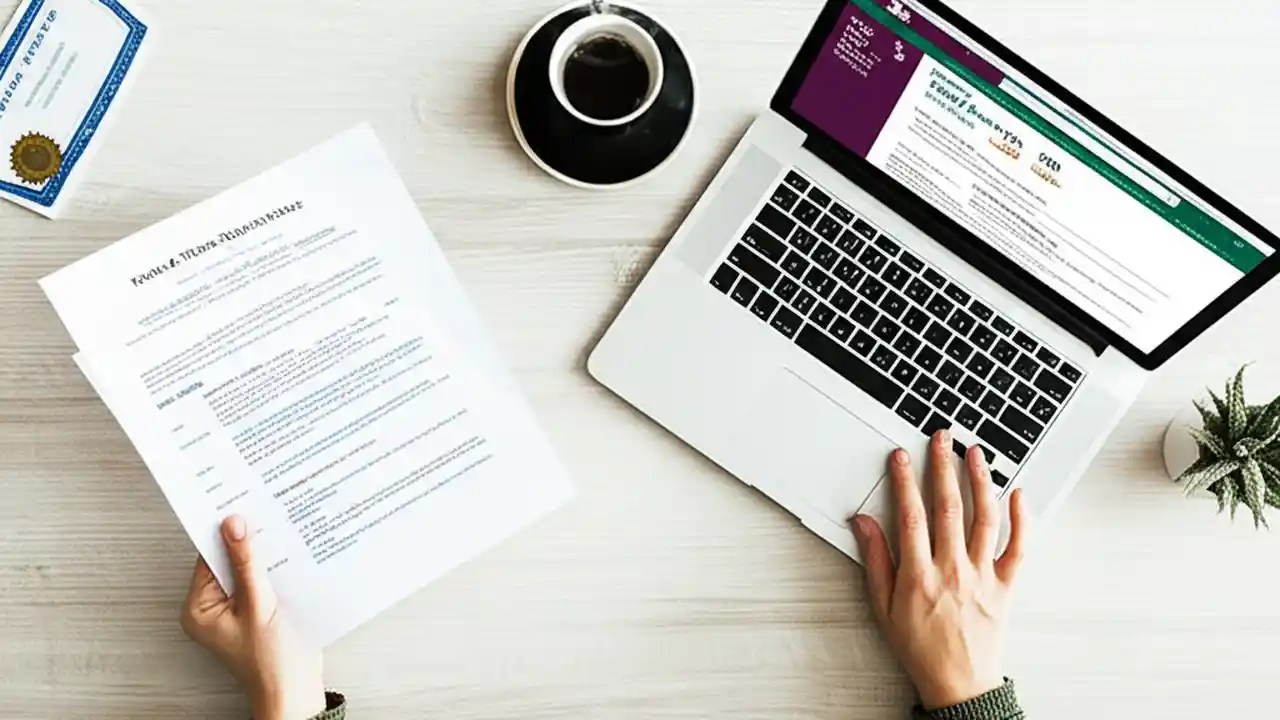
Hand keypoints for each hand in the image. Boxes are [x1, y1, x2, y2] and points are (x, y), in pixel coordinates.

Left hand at [181, 516, 326, 719]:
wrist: (296, 692)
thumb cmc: (271, 661)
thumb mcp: (258, 605)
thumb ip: (246, 563)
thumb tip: (233, 525)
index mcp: (199, 608)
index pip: (209, 557)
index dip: (225, 532)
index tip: (241, 506)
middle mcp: (213, 608)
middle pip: (228, 561)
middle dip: (249, 542)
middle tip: (266, 514)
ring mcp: (236, 610)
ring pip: (248, 569)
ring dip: (265, 554)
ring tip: (282, 533)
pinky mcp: (257, 611)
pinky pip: (263, 580)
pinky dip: (275, 569)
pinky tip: (290, 557)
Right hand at [851, 430, 1026, 710]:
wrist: (959, 684)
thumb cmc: (920, 648)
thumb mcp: (883, 607)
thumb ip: (876, 560)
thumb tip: (864, 523)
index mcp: (918, 575)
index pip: (910, 515)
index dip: (904, 481)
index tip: (902, 457)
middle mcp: (952, 570)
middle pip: (948, 507)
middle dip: (943, 467)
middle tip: (941, 439)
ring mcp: (982, 576)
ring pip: (984, 518)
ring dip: (980, 480)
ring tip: (976, 453)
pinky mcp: (1005, 585)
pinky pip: (1018, 547)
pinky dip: (1022, 518)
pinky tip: (1018, 493)